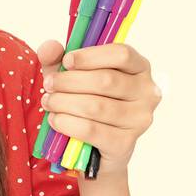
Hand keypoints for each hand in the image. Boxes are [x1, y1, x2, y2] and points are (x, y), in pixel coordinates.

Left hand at [35, 39, 160, 174]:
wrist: (96, 148)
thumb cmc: (88, 102)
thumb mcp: (71, 76)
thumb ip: (58, 58)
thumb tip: (49, 48)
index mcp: (140, 68)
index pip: (122, 54)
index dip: (91, 56)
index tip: (66, 61)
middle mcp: (147, 92)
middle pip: (106, 81)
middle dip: (69, 81)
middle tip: (48, 85)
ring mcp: (139, 120)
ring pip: (95, 106)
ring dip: (63, 102)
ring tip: (48, 102)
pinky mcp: (125, 144)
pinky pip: (91, 130)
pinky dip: (67, 123)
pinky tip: (55, 119)